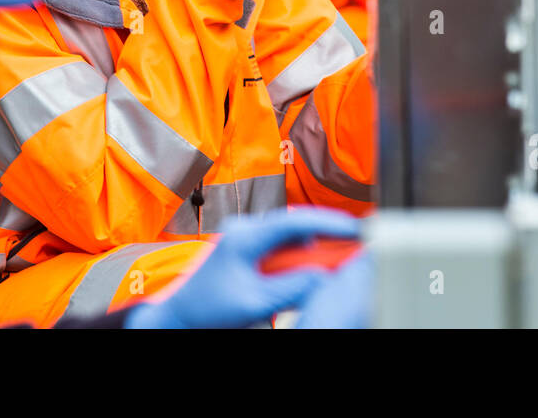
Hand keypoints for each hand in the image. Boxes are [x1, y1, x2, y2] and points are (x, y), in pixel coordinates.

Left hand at [125, 208, 360, 328]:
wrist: (180, 316)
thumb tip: (324, 276)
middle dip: (324, 237)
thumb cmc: (208, 310)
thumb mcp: (255, 303)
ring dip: (308, 250)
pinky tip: (301, 273)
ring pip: (289, 235)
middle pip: (295, 225)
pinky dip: (295, 257)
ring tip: (325, 269)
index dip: (329, 222)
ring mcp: (243, 236)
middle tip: (352, 248)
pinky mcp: (245, 247)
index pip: (295, 221)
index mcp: (244, 236)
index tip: (356, 228)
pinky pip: (279, 246)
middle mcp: (244, 228)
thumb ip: (291, 288)